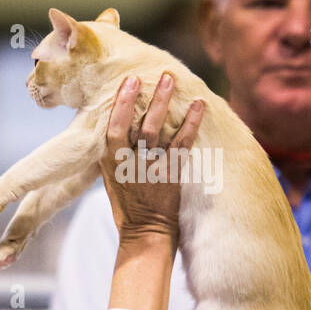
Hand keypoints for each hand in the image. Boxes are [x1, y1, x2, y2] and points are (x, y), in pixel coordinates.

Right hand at [99, 74, 202, 243]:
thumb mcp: (111, 179)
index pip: (113, 128)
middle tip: (158, 75)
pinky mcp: (170, 176)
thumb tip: (120, 126)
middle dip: (147, 98)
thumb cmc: (129, 207)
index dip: (121, 104)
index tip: (129, 81)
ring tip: (172, 79)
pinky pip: (182, 145)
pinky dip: (191, 124)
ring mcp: (150, 170)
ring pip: (157, 130)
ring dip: (165, 103)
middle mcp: (129, 164)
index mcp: (111, 163)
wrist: (145, 234)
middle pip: (137, 125)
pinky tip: (199, 105)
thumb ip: (115, 154)